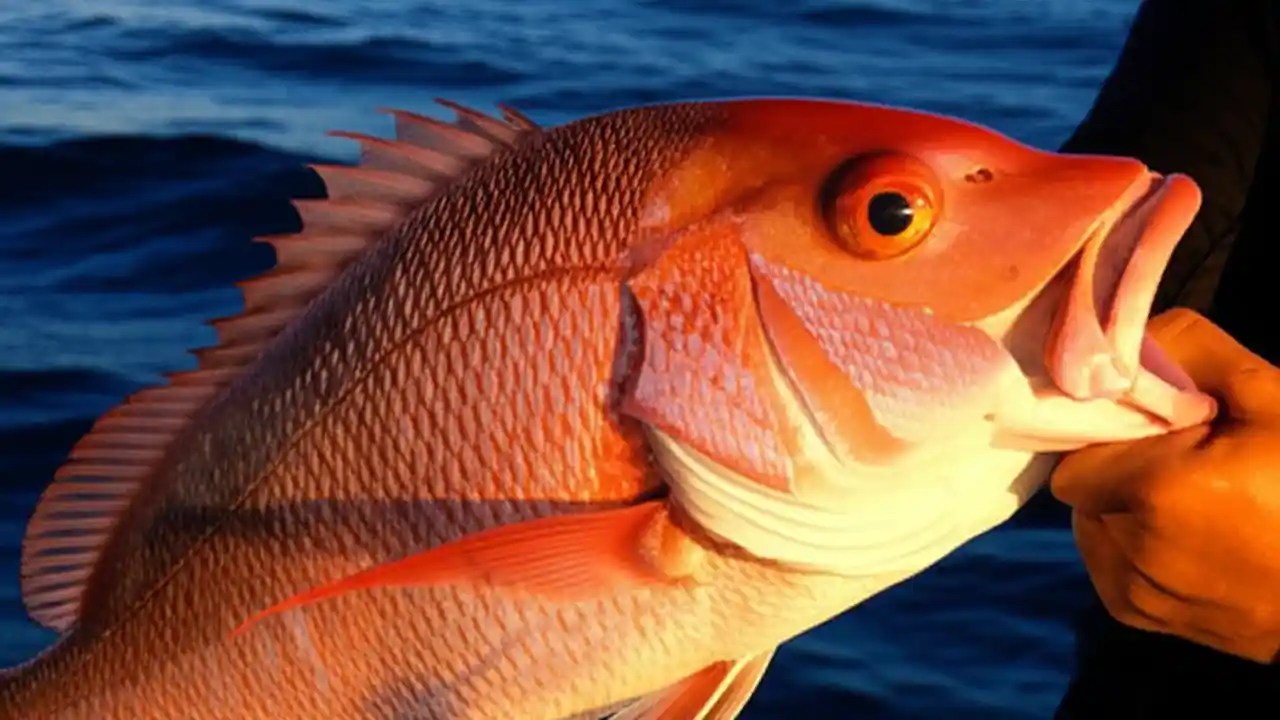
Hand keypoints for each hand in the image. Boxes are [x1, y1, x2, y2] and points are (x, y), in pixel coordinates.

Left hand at [1052, 308, 1279, 663]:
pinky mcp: (1138, 617)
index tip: (1163, 432)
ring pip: (1092, 524)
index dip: (1116, 434)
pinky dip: (1135, 546)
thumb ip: (1188, 349)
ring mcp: (1134, 593)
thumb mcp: (1271, 396)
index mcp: (1157, 491)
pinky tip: (1192, 540)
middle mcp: (1131, 550)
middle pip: (1084, 488)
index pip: (1078, 452)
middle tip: (1189, 464)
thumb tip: (1123, 339)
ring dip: (1126, 509)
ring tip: (1198, 506)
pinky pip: (1109, 563)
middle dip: (1122, 469)